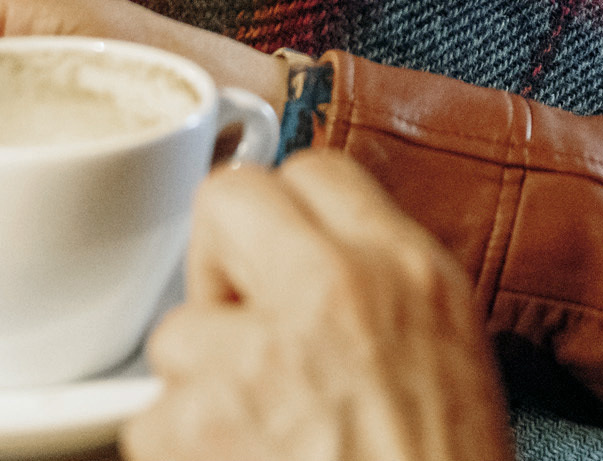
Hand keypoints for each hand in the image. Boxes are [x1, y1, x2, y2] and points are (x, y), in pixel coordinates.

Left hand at [123, 153, 513, 460]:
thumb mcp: (450, 355)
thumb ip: (381, 289)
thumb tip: (311, 255)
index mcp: (408, 273)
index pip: (315, 170)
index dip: (284, 214)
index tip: (275, 255)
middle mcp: (336, 294)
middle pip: (228, 200)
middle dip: (219, 260)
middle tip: (238, 319)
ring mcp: (262, 359)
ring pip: (176, 331)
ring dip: (199, 386)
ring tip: (258, 435)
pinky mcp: (200, 428)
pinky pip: (151, 421)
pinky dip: (180, 454)